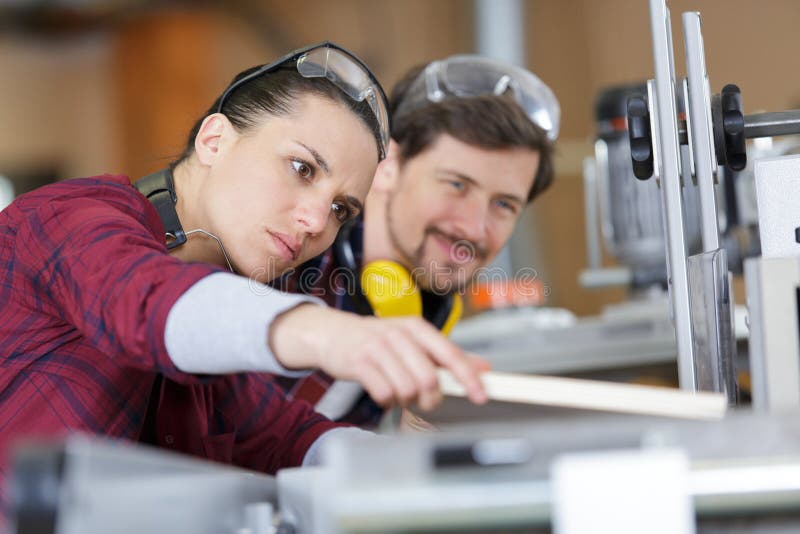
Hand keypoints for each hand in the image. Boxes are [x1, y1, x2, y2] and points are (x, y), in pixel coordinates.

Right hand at [270, 304, 488, 410]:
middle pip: (429, 379)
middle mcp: (399, 334)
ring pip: (407, 389)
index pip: (450, 354)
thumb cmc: (378, 341)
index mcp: (418, 328)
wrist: (334, 334)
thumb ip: (447, 356)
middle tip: (424, 400)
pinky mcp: (359, 363)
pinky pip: (384, 393)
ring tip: (398, 392)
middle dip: (431, 398)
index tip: (480, 396)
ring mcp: (378, 348)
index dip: (468, 378)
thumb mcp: (414, 342)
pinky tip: (382, 392)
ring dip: (406, 400)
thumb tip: (483, 368)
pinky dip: (387, 400)